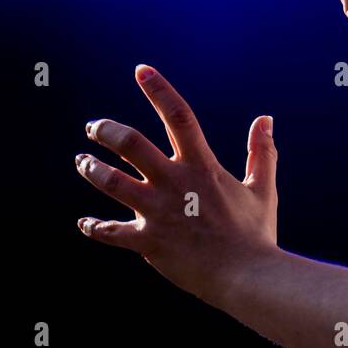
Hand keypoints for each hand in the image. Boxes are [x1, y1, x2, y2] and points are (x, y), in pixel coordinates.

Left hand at [74, 65, 278, 307]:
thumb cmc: (256, 233)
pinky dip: (94, 227)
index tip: (141, 71)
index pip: (179, 116)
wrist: (246, 276)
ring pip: (111, 182)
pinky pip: (110, 232)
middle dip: (107, 130)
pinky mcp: (148, 241)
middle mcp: (175, 183)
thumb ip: (261, 152)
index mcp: (202, 166)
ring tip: (82, 161)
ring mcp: (158, 212)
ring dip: (92, 169)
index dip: (159, 90)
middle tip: (94, 127)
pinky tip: (84, 223)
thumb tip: (265, 119)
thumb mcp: (262, 188)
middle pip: (131, 144)